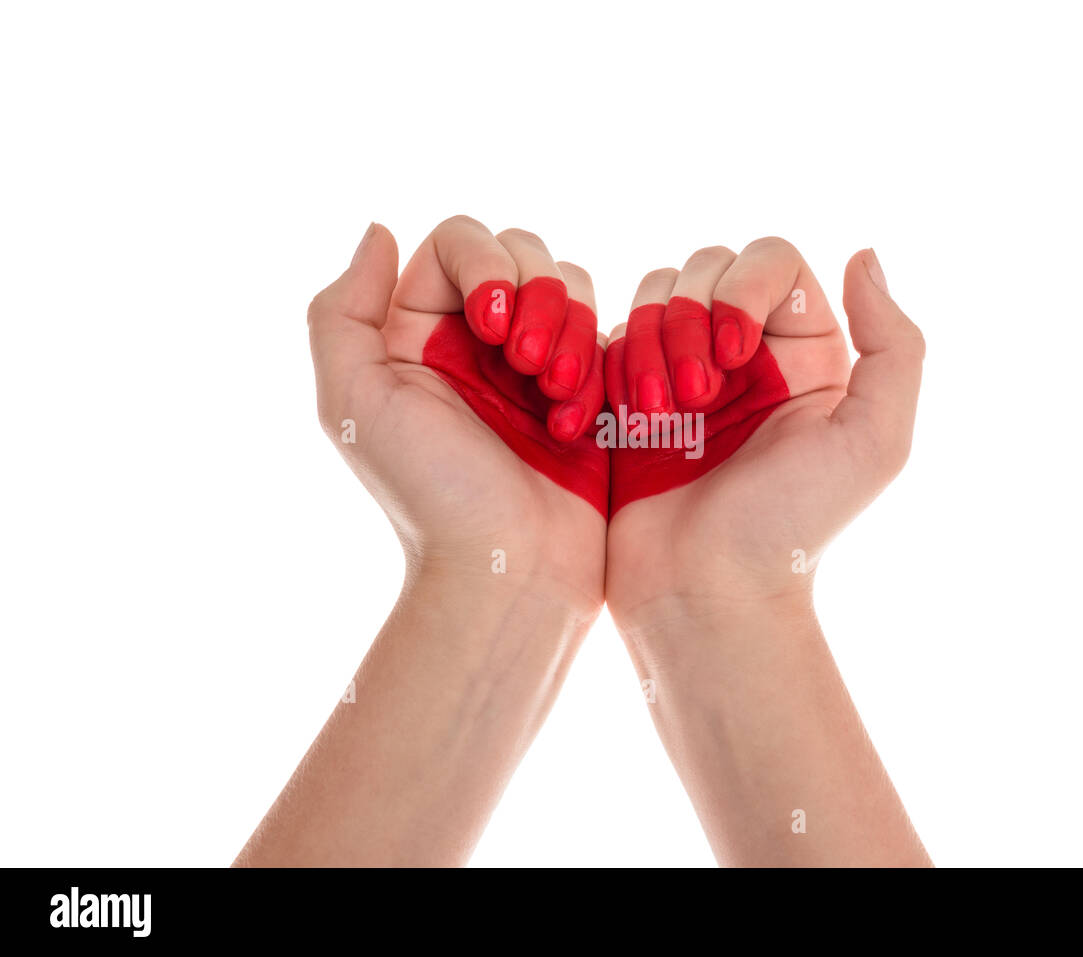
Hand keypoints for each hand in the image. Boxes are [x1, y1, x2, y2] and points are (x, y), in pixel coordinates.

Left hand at [308, 217, 608, 611]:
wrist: (511, 570)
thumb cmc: (431, 493)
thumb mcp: (356, 403)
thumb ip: (341, 311)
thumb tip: (379, 229)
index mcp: (417, 332)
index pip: (458, 243)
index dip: (486, 264)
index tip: (493, 327)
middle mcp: (476, 340)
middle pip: (522, 252)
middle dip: (539, 297)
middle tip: (529, 368)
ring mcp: (536, 364)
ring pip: (574, 287)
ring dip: (571, 335)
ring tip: (557, 401)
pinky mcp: (587, 389)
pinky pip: (609, 336)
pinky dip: (597, 370)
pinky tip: (578, 424)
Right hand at [604, 239, 924, 628]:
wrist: (703, 592)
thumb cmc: (791, 526)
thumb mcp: (873, 442)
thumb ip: (895, 346)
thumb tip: (862, 254)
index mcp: (806, 353)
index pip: (771, 261)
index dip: (744, 285)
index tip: (736, 351)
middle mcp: (744, 353)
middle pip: (706, 266)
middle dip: (688, 319)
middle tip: (695, 398)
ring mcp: (680, 371)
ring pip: (651, 294)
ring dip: (648, 346)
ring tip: (656, 420)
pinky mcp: (626, 396)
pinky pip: (608, 336)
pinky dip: (611, 366)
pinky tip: (627, 423)